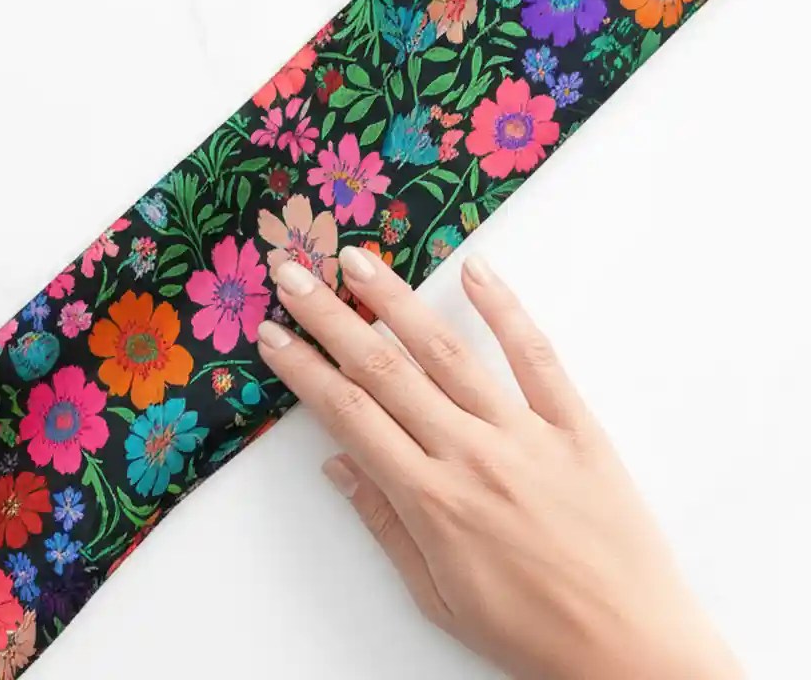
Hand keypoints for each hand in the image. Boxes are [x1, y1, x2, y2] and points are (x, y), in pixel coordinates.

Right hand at [257, 249, 742, 679]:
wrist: (629, 649)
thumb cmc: (529, 633)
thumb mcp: (436, 596)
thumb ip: (385, 524)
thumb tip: (338, 464)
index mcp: (429, 500)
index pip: (348, 414)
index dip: (303, 369)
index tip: (272, 335)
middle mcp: (470, 454)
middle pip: (385, 369)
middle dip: (331, 317)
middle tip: (293, 275)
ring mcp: (525, 435)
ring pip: (448, 352)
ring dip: (397, 301)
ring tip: (358, 261)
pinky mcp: (577, 428)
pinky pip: (537, 358)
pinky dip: (506, 311)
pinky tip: (476, 272)